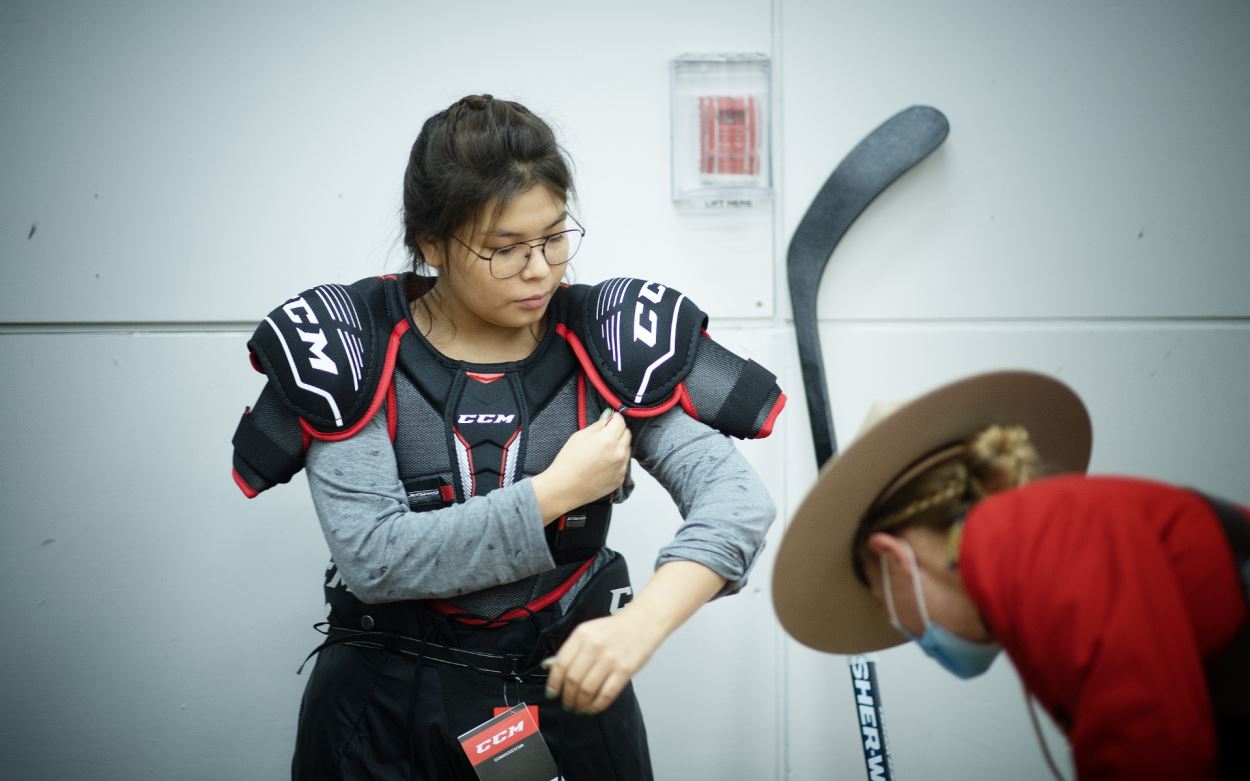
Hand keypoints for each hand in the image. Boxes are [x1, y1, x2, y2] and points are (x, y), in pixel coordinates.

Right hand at [532, 410, 630, 520]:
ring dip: (619, 446)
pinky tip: (603, 464)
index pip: (621, 422)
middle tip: (605, 435)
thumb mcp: (578, 436)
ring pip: (627, 449)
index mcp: (608, 440)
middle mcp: (618, 453)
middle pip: (627, 434)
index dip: (614, 418)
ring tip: (602, 452)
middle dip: (618, 431)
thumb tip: (608, 419)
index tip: (610, 420)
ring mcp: (621, 468)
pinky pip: (624, 464)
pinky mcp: (620, 479)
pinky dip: (617, 461)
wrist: (564, 488)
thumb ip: (597, 426)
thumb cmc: (568, 462)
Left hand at [541, 607, 663, 713]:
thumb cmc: (614, 629)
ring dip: (580, 703)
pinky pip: (607, 693)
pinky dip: (597, 705)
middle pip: (573, 679)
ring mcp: (610, 658)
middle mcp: (594, 646)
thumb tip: (548, 666)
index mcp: (581, 634)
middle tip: (567, 704)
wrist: (643, 622)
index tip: (552, 694)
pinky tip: (593, 708)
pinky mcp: (625, 669)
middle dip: (567, 697)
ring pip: (587, 689)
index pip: (561, 663)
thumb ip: (570, 650)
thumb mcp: (588, 632)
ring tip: (579, 708)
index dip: (553, 683)